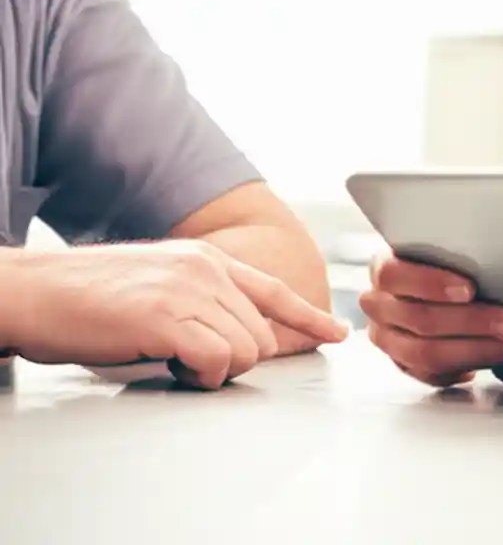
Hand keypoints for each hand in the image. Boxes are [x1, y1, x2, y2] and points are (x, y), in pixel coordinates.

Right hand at [5, 240, 349, 388]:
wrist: (33, 292)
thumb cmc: (87, 297)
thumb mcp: (159, 283)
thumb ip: (204, 299)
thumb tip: (241, 335)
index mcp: (207, 259)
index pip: (275, 291)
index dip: (310, 317)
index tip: (337, 334)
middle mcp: (207, 269)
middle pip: (264, 335)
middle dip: (233, 359)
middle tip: (185, 358)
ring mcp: (190, 290)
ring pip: (247, 351)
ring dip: (213, 369)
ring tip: (169, 356)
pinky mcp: (169, 317)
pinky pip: (217, 362)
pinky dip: (198, 376)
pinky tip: (167, 365)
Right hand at [362, 254, 502, 386]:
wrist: (429, 292)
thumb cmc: (444, 267)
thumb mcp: (445, 252)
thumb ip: (457, 257)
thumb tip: (500, 261)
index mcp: (384, 269)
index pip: (394, 276)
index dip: (431, 284)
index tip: (469, 290)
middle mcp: (379, 306)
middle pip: (420, 319)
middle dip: (472, 323)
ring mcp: (388, 340)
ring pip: (427, 354)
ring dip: (478, 350)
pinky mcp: (404, 365)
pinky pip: (433, 375)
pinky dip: (467, 367)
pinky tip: (495, 358)